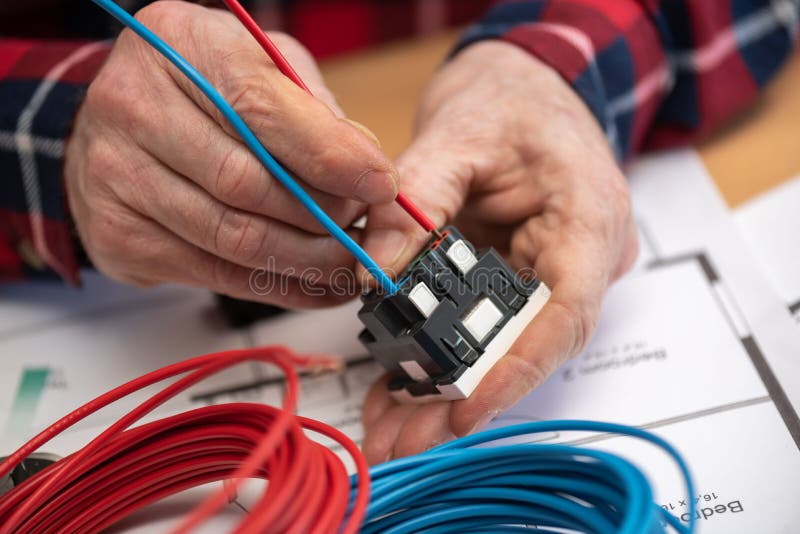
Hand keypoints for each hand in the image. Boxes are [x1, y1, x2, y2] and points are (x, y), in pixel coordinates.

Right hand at [65, 1, 396, 306]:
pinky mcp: (119, 234)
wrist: (120, 125)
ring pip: (235, 238)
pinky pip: (217, 275)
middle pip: (249, 184)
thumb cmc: (204, 89)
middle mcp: (133, 107)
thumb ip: (312, 110)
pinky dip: (278, 287)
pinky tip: (316, 285)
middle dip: (324, 216)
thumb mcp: (261, 67)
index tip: (381, 186)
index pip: (262, 110)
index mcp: (178, 45)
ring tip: (348, 260)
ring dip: (307, 260)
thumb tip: (366, 171)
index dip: (331, 156)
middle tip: (363, 228)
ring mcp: (115, 176)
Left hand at [358, 41, 638, 462]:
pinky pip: (483, 330)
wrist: (522, 87)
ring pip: (502, 350)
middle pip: (528, 347)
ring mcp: (548, 275)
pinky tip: (396, 392)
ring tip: (389, 432)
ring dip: (445, 391)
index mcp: (588, 217)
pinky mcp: (515, 280)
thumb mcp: (458, 133)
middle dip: (462, 398)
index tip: (464, 408)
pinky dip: (439, 361)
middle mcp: (578, 259)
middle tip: (400, 441)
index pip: (565, 312)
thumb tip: (375, 272)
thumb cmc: (508, 99)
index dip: (517, 369)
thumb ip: (417, 200)